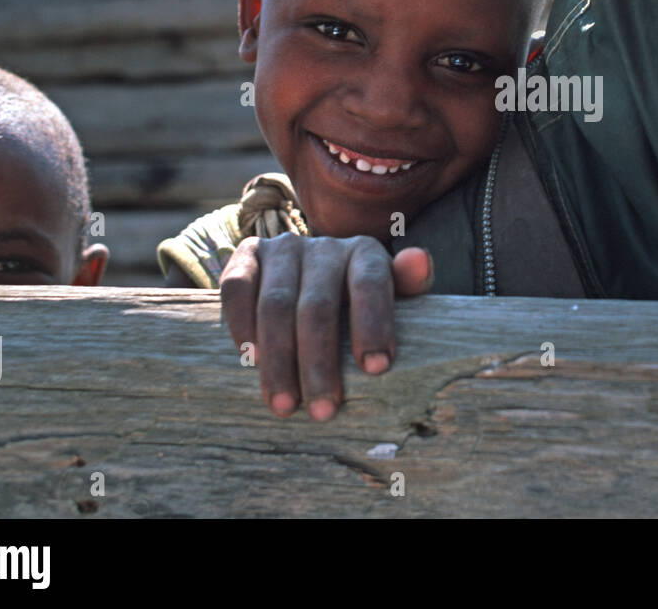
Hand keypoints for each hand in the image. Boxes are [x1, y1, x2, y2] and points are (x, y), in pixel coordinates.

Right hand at [218, 233, 431, 420]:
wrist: (309, 276)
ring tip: (285, 405)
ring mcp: (283, 248)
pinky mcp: (248, 255)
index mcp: (365, 253)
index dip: (372, 324)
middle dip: (320, 363)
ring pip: (275, 305)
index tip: (375, 370)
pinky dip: (242, 325)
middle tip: (323, 410)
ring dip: (278, 359)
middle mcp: (324, 246)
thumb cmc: (359, 301)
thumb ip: (408, 284)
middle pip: (318, 306)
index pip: (370, 283)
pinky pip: (236, 289)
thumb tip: (421, 262)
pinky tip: (250, 359)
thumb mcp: (391, 295)